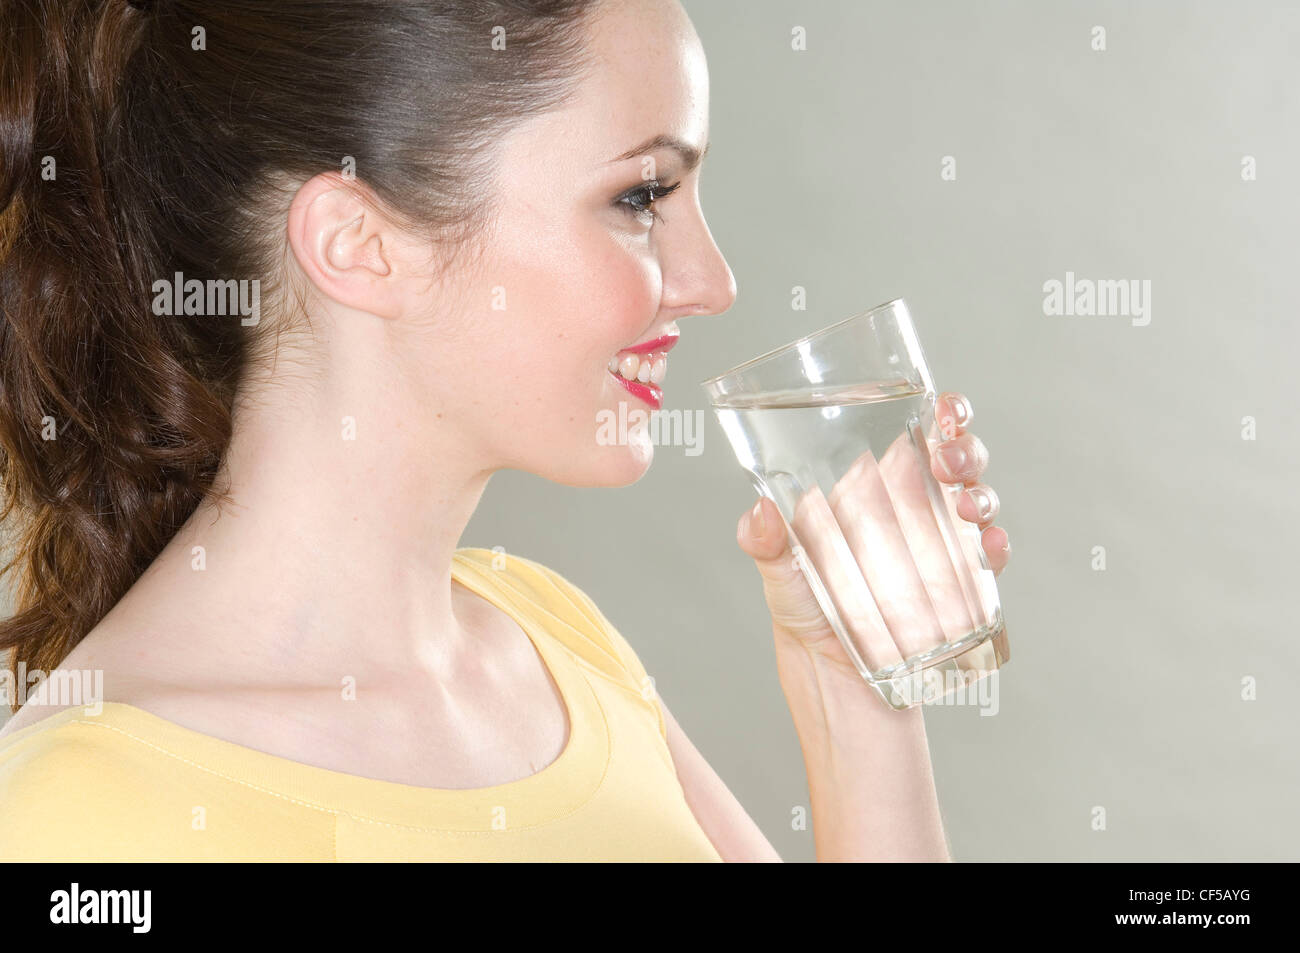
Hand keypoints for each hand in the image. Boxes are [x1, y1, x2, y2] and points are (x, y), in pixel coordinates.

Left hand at [735, 391, 1010, 675]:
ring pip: (976, 502)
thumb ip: (767, 548)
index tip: (941, 407)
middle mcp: (910, 515)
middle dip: (964, 448)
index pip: (909, 439)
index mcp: (870, 496)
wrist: (841, 696)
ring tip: (967, 504)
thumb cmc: (811, 627)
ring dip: (981, 493)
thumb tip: (758, 514)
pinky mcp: (960, 591)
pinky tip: (988, 547)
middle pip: (953, 462)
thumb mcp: (782, 583)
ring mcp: (939, 550)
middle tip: (948, 459)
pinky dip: (995, 548)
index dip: (936, 416)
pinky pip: (988, 560)